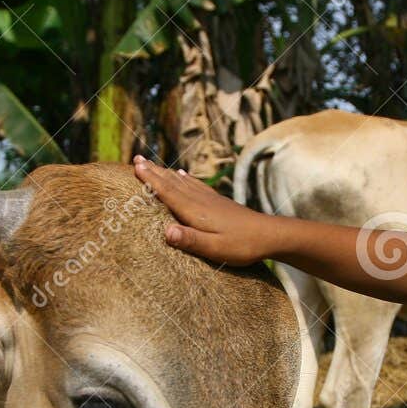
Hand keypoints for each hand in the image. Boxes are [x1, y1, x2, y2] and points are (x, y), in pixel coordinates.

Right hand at [133, 156, 278, 265]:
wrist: (270, 235)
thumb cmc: (242, 246)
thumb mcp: (215, 249)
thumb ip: (190, 240)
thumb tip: (166, 231)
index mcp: (196, 212)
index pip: (168, 192)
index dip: (151, 180)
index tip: (136, 166)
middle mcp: (200, 201)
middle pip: (173, 183)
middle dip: (154, 171)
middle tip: (137, 158)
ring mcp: (210, 200)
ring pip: (183, 182)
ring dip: (166, 172)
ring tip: (153, 164)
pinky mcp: (219, 202)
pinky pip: (196, 185)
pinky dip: (185, 178)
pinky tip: (183, 174)